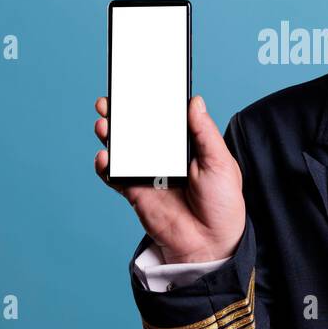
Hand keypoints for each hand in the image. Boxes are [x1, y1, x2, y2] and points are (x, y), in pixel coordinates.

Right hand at [94, 95, 245, 263]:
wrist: (211, 244)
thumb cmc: (223, 203)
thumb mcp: (220, 162)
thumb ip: (204, 132)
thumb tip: (195, 100)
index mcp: (186, 144)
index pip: (164, 117)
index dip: (149, 101)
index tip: (137, 84)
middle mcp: (164, 155)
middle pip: (137, 128)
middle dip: (121, 113)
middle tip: (109, 102)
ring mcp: (148, 172)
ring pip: (122, 148)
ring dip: (110, 134)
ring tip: (104, 124)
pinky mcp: (136, 191)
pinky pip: (114, 175)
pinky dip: (105, 166)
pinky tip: (105, 156)